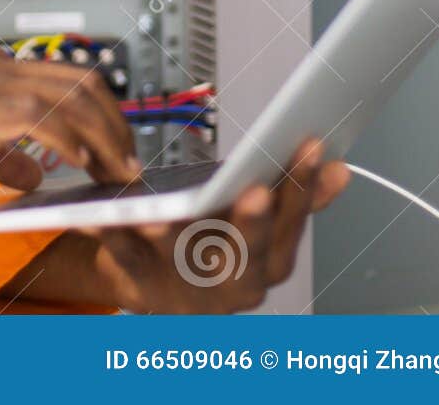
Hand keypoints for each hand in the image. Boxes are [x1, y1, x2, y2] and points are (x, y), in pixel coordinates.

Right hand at [0, 45, 140, 184]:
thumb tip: (34, 174)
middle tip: (130, 159)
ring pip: (75, 95)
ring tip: (120, 169)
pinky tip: (85, 163)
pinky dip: (72, 140)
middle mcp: (0, 65)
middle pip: (85, 79)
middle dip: (118, 121)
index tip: (114, 140)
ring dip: (107, 135)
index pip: (64, 76)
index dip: (99, 109)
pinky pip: (45, 117)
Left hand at [85, 139, 349, 312]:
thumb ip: (298, 196)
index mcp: (269, 265)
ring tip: (165, 213)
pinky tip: (98, 214)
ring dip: (175, 236)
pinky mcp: (142, 288)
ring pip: (184, 261)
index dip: (302, 189)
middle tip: (255, 192)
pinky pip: (125, 259)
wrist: (152, 282)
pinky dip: (111, 236)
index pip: (290, 226)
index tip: (310, 146)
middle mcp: (235, 287)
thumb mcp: (257, 218)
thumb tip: (340, 169)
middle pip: (247, 255)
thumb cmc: (213, 240)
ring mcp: (189, 292)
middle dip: (253, 223)